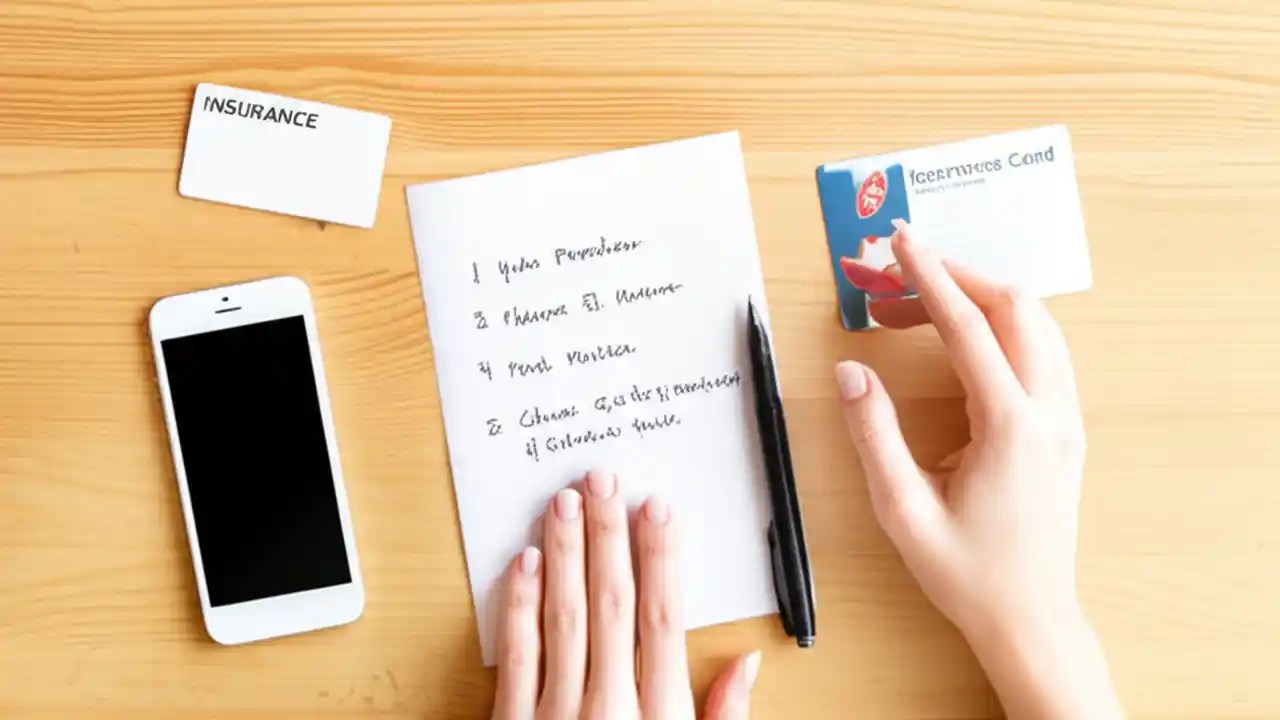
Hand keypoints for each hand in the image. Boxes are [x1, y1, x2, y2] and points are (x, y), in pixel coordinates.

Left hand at [491, 470, 761, 719]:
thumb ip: (725, 716)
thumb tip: (751, 660)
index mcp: (661, 718)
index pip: (663, 618)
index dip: (661, 557)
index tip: (657, 508)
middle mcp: (608, 710)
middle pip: (612, 604)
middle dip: (608, 535)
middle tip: (602, 481)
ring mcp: (555, 716)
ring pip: (563, 618)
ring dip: (565, 553)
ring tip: (564, 502)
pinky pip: (517, 656)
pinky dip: (519, 606)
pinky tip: (525, 560)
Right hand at [835, 219, 1121, 718]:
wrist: (1029, 617)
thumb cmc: (966, 572)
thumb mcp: (902, 509)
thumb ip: (874, 434)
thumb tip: (851, 371)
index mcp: (1009, 426)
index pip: (968, 326)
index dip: (928, 276)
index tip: (900, 241)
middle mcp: (1048, 411)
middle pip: (1013, 306)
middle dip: (954, 275)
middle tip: (895, 276)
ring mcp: (1065, 418)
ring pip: (1037, 322)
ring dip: (981, 296)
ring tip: (921, 299)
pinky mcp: (1066, 428)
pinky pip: (1045, 349)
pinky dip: (1004, 322)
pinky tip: (966, 333)